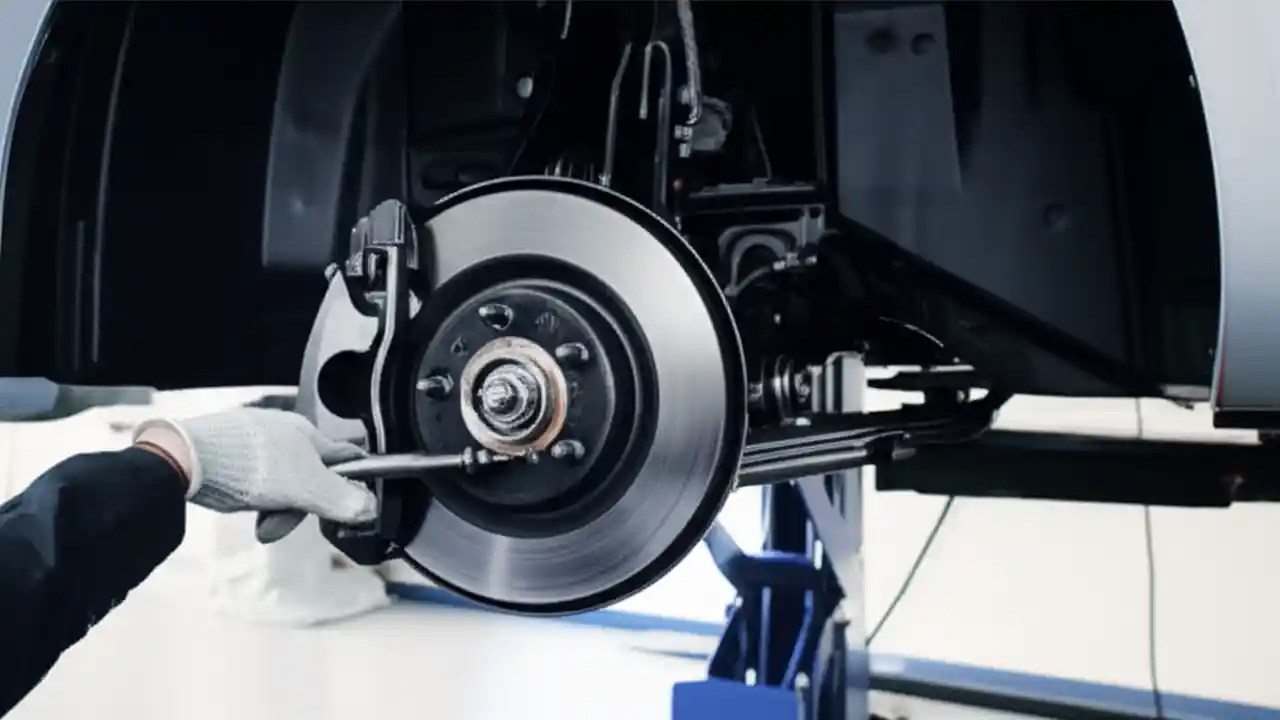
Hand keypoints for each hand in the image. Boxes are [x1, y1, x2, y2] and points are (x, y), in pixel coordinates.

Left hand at [133, 408, 376, 523]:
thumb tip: (372, 508)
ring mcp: (257, 438)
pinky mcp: (232, 449)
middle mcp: (285, 431)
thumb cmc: (248, 467)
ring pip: (283, 481)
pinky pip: (257, 478)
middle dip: (302, 506)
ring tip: (261, 523)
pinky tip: (245, 505)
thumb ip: (341, 499)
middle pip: (311, 476)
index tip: (354, 505)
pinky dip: (255, 497)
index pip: (346, 456)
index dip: (354, 482)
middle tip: (283, 524)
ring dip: (277, 507)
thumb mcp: (303, 489)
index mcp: (308, 434)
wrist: (186, 457)